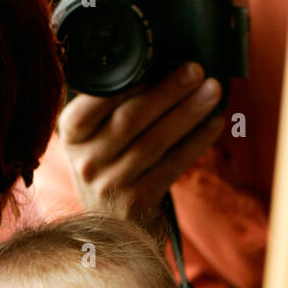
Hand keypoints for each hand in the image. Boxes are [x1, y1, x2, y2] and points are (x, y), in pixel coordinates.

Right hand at [58, 62, 223, 227]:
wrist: (110, 225)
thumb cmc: (112, 165)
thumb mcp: (97, 136)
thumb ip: (115, 105)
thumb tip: (163, 64)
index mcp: (72, 134)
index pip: (95, 103)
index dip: (127, 82)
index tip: (157, 62)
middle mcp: (85, 161)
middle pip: (130, 119)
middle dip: (167, 92)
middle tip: (196, 71)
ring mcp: (108, 185)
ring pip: (154, 142)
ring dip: (188, 113)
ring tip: (213, 91)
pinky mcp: (134, 204)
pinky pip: (171, 166)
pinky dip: (196, 142)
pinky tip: (214, 123)